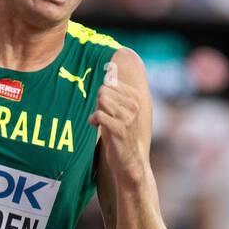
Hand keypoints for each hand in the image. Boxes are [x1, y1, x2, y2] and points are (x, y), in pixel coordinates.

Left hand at [89, 67, 144, 183]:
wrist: (128, 160)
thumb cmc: (119, 133)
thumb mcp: (119, 110)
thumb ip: (113, 92)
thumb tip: (109, 69)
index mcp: (135, 96)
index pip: (110, 82)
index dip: (103, 95)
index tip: (107, 108)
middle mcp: (134, 104)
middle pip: (104, 90)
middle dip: (98, 104)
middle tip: (102, 117)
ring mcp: (128, 116)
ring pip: (101, 100)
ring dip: (96, 112)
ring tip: (100, 122)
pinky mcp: (119, 128)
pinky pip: (98, 114)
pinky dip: (93, 120)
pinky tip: (96, 127)